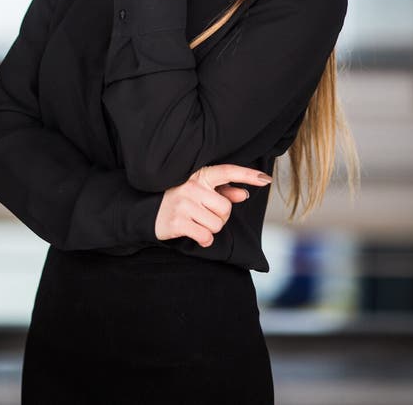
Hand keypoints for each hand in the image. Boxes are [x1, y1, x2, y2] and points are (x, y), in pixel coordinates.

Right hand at [154, 164, 272, 247]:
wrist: (147, 210)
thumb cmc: (179, 198)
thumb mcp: (199, 191)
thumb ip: (222, 191)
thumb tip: (244, 194)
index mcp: (199, 175)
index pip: (227, 172)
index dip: (248, 175)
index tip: (265, 179)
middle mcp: (192, 186)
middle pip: (225, 209)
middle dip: (220, 217)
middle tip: (206, 215)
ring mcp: (184, 204)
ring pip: (217, 225)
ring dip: (211, 229)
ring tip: (197, 222)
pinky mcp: (178, 221)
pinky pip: (205, 236)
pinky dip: (203, 240)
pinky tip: (194, 233)